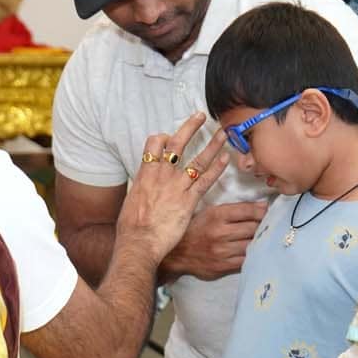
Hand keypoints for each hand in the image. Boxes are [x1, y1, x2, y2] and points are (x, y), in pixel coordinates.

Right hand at [117, 113, 230, 264]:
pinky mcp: (189, 200)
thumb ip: (141, 190)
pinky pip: (206, 180)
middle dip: (190, 127)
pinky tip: (226, 160)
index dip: (162, 137)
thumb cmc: (131, 228)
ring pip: (198, 159)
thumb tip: (143, 191)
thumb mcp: (132, 201)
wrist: (139, 241)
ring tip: (223, 133)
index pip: (154, 144)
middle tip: (200, 116)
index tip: (169, 137)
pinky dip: (217, 168)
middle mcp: (162, 175)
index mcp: (145, 173)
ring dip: (212, 145)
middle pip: (177, 144)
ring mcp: (177, 186)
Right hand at [160, 199, 268, 281]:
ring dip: (259, 242)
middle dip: (263, 226)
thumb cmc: (196, 229)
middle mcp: (220, 233)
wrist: (177, 253)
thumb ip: (236, 209)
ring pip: (252, 245)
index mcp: (217, 215)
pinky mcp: (223, 266)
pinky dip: (253, 255)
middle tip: (268, 226)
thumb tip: (263, 206)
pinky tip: (254, 251)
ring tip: (262, 238)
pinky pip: (246, 260)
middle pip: (253, 228)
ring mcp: (222, 251)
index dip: (262, 211)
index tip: (268, 212)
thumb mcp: (211, 212)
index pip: (248, 211)